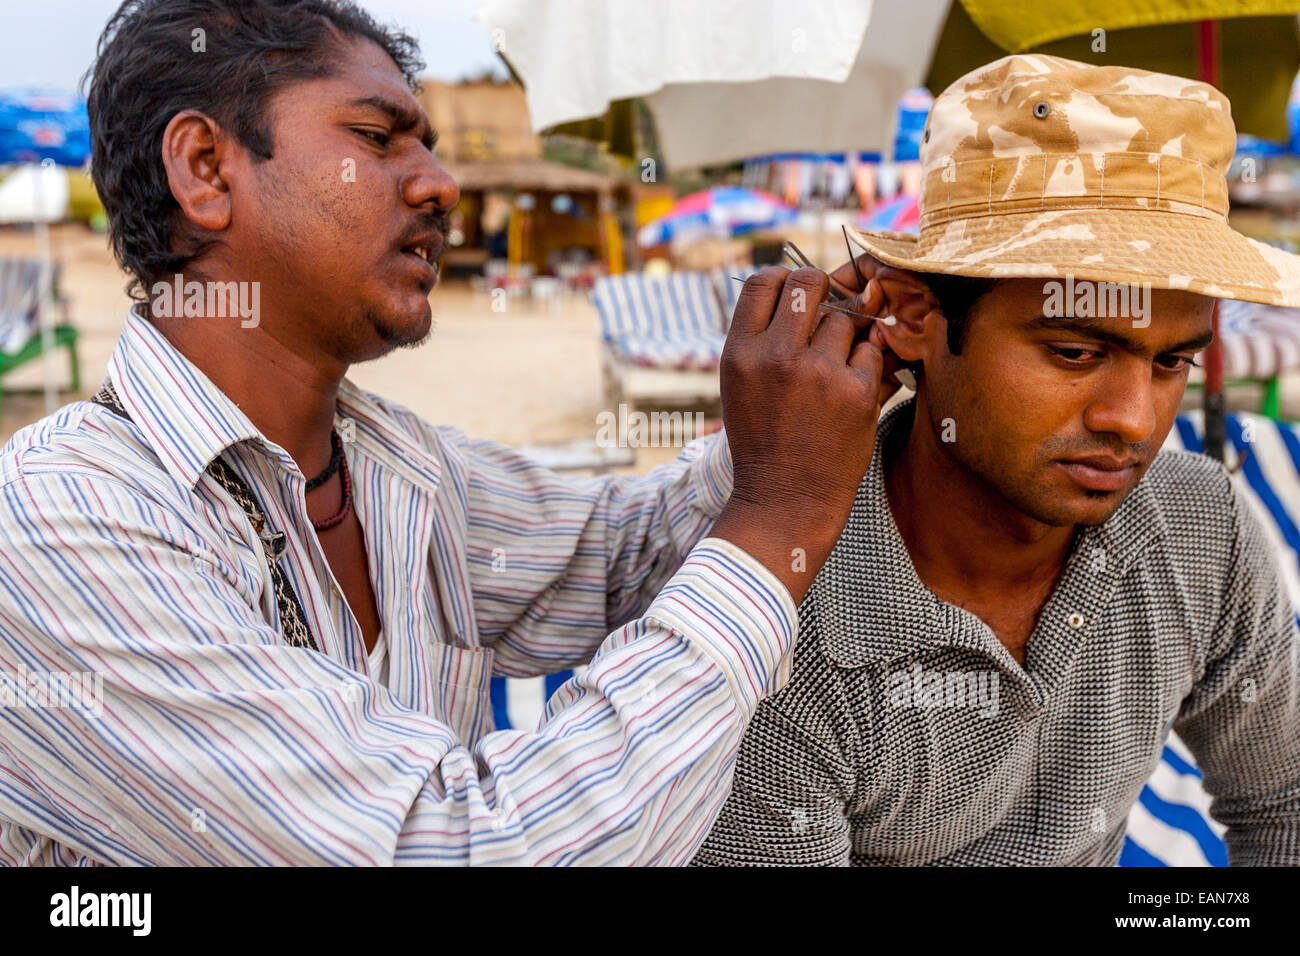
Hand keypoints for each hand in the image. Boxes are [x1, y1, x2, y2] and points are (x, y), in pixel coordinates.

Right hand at [710, 266, 888, 602]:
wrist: (784, 502)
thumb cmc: (763, 441)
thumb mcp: (740, 386)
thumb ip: (760, 339)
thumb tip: (797, 286)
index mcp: (739, 353)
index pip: (763, 280)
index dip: (784, 280)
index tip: (796, 297)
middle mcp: (775, 356)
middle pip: (809, 282)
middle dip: (824, 291)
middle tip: (826, 316)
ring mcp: (817, 372)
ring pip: (845, 318)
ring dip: (844, 338)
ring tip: (831, 373)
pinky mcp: (856, 391)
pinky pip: (871, 352)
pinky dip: (865, 369)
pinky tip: (848, 396)